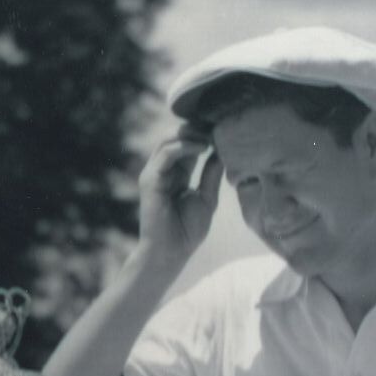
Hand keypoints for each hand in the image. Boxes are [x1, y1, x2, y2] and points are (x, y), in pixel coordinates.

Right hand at [138, 125, 222, 264]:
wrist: (171, 253)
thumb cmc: (187, 232)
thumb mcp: (206, 199)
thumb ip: (211, 175)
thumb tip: (221, 152)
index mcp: (177, 173)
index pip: (188, 144)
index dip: (204, 134)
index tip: (225, 128)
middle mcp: (163, 170)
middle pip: (177, 137)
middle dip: (197, 128)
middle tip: (219, 123)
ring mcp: (154, 173)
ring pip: (169, 140)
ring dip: (191, 134)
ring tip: (212, 134)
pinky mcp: (150, 179)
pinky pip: (166, 154)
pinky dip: (184, 146)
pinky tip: (203, 146)